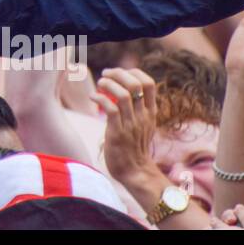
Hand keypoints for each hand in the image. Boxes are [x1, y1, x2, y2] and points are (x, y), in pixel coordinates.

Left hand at [90, 67, 158, 184]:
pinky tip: (93, 97)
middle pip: (136, 84)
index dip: (132, 72)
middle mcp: (142, 116)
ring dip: (108, 85)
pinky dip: (100, 99)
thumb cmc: (134, 146)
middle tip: (105, 75)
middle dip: (118, 74)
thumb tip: (122, 87)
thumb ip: (136, 107)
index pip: (149, 83)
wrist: (135, 172)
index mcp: (150, 112)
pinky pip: (111, 109)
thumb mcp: (142, 124)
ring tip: (99, 85)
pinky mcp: (118, 133)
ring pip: (123, 95)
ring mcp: (131, 124)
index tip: (117, 73)